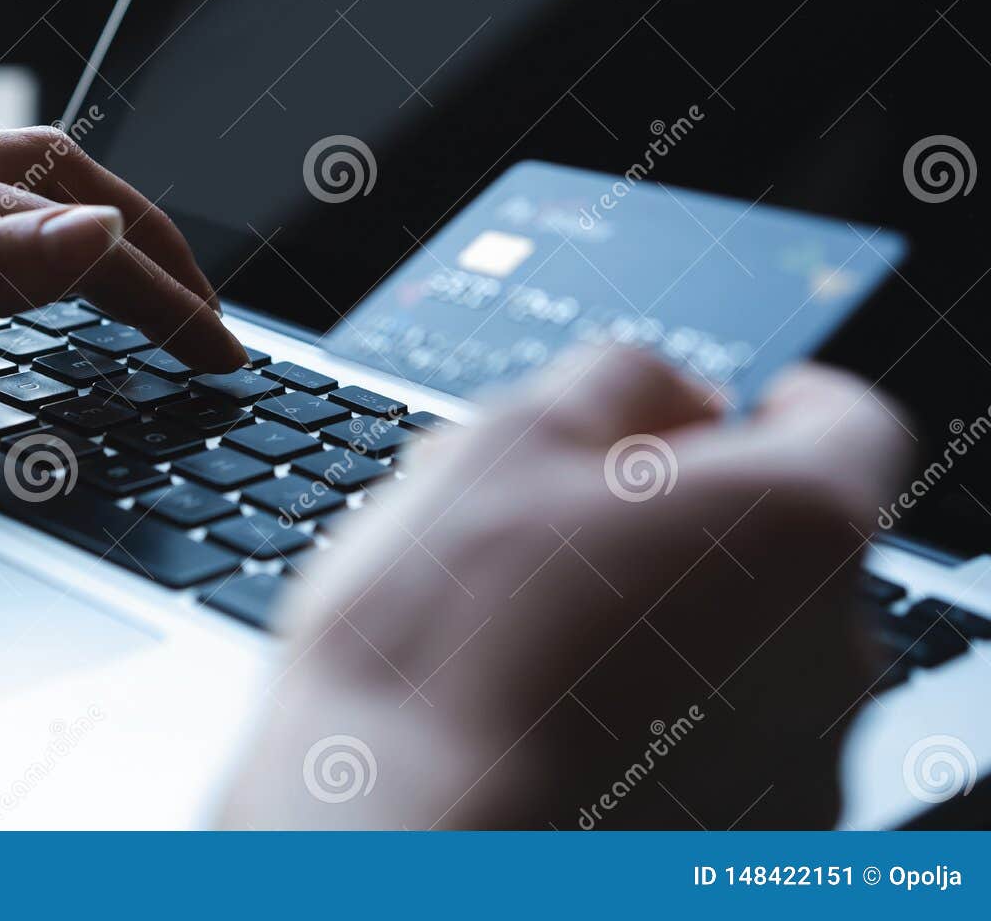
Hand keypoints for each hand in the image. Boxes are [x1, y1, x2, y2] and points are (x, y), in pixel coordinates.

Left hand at [0, 123, 243, 401]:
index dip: (165, 292)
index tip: (220, 349)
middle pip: (66, 185)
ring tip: (135, 277)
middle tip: (201, 317)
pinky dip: (23, 219)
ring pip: (16, 181)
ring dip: (94, 225)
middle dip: (151, 249)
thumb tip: (102, 235)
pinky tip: (11, 248)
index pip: (83, 234)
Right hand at [220, 346, 911, 829]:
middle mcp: (830, 655)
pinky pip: (718, 747)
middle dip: (682, 519)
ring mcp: (797, 768)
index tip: (711, 416)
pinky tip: (541, 721)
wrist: (399, 859)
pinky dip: (652, 719)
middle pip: (782, 544)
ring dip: (662, 620)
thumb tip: (672, 392)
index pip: (845, 419)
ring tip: (522, 640)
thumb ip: (617, 383)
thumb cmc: (441, 659)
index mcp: (793, 527)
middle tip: (554, 528)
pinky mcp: (747, 847)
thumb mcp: (502, 445)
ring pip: (744, 650)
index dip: (770, 403)